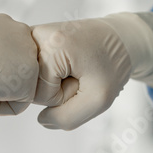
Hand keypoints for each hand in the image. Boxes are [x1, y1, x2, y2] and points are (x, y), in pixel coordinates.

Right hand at [31, 11, 152, 130]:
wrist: (120, 39)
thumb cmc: (113, 66)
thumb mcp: (99, 100)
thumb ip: (67, 118)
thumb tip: (42, 119)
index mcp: (53, 44)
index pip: (39, 95)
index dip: (63, 96)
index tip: (81, 79)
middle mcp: (38, 33)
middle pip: (32, 86)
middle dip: (56, 88)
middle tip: (79, 74)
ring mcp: (34, 33)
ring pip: (31, 78)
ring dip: (53, 80)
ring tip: (75, 68)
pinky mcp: (34, 36)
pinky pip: (32, 69)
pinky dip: (49, 72)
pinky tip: (65, 63)